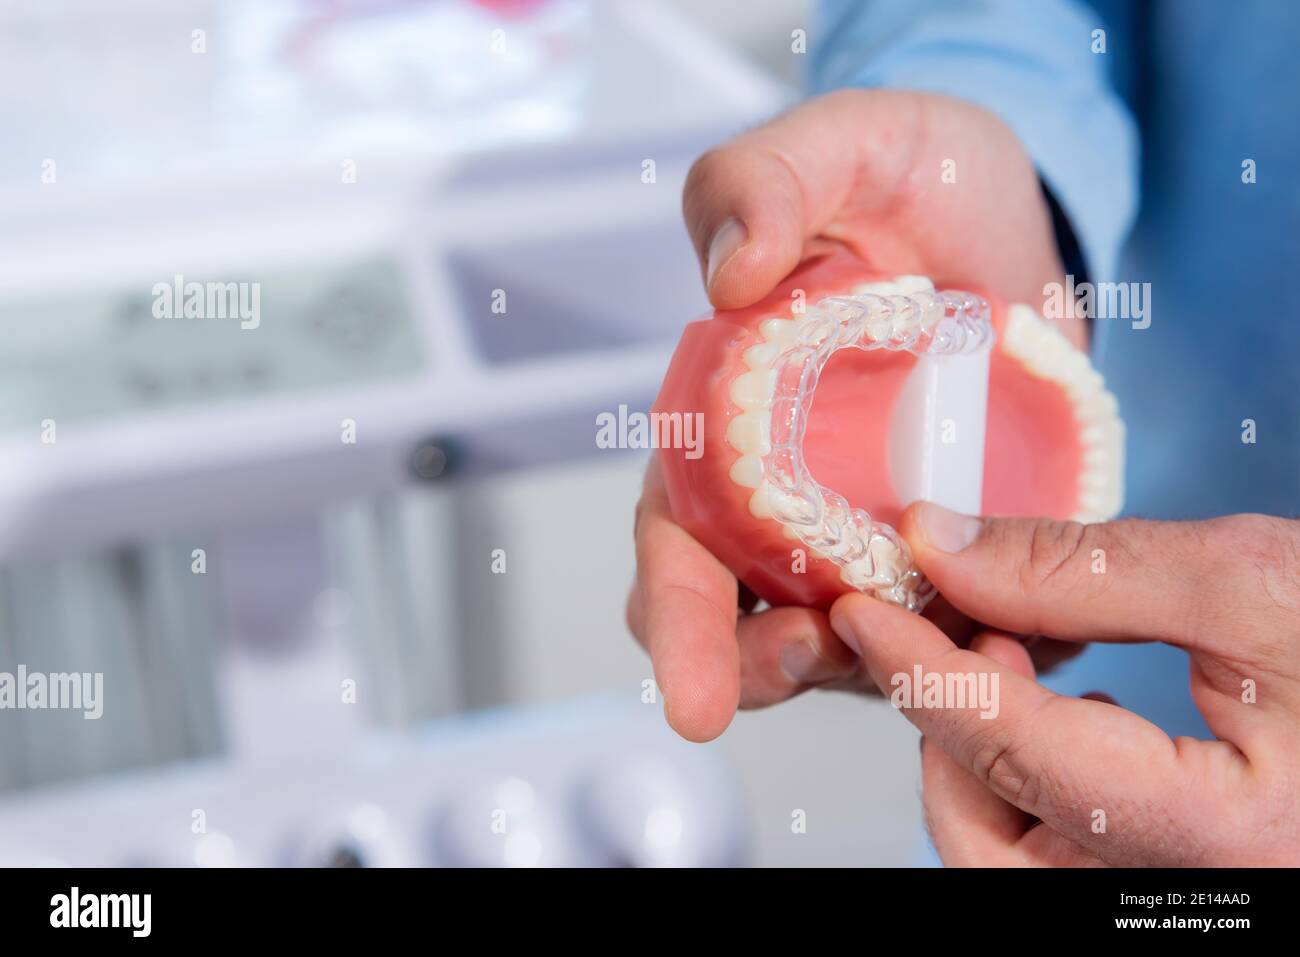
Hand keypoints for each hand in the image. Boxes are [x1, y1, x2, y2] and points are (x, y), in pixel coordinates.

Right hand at [628, 89, 1077, 742]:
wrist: (1006, 208)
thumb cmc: (898, 177)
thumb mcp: (831, 149)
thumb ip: (759, 186)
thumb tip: (732, 275)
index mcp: (722, 433)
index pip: (674, 547)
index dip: (678, 625)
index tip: (695, 700)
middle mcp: (783, 504)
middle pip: (745, 625)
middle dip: (765, 668)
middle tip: (812, 656)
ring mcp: (872, 535)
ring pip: (854, 650)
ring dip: (881, 672)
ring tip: (938, 646)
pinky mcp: (959, 547)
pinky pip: (961, 629)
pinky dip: (978, 653)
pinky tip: (1015, 639)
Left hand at [829, 502, 1299, 865]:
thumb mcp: (1256, 586)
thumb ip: (1086, 569)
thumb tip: (943, 544)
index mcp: (1230, 838)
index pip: (1017, 754)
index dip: (923, 666)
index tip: (865, 601)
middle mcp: (1194, 897)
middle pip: (987, 838)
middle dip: (946, 723)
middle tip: (962, 621)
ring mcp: (1176, 893)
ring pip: (1005, 852)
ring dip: (978, 747)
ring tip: (1019, 653)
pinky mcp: (1171, 873)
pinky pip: (1050, 847)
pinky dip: (1022, 769)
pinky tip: (1063, 696)